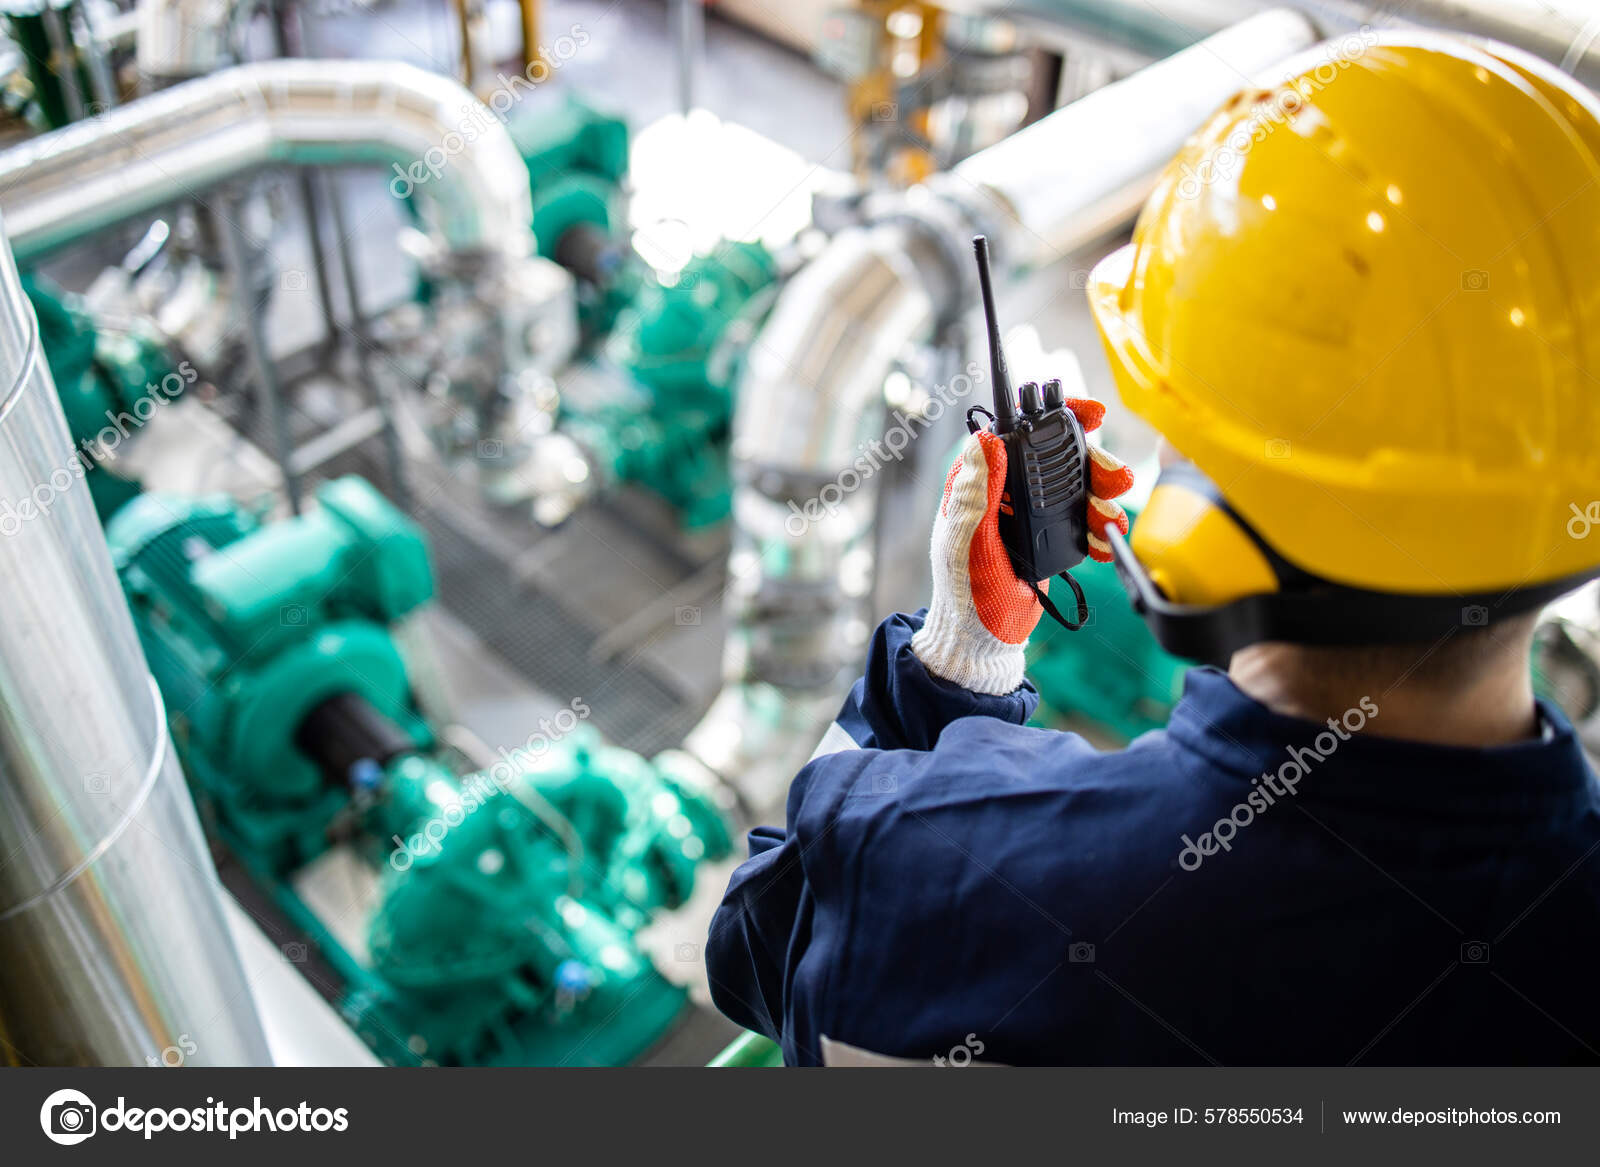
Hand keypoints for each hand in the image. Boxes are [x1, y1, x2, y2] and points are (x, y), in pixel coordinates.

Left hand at [910, 398, 1132, 694]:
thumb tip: (985, 439)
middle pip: (1058, 456)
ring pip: (1077, 487)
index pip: (1015, 431)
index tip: (1090, 413)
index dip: (1053, 416)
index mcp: (979, 483)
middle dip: (1094, 464)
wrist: (986, 642)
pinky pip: (1082, 519)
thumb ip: (978, 493)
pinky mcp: (1049, 537)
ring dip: (1101, 499)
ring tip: (1110, 522)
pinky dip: (1098, 528)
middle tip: (1116, 480)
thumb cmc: (969, 595)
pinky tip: (1105, 543)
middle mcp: (1005, 492)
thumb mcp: (971, 543)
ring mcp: (1029, 514)